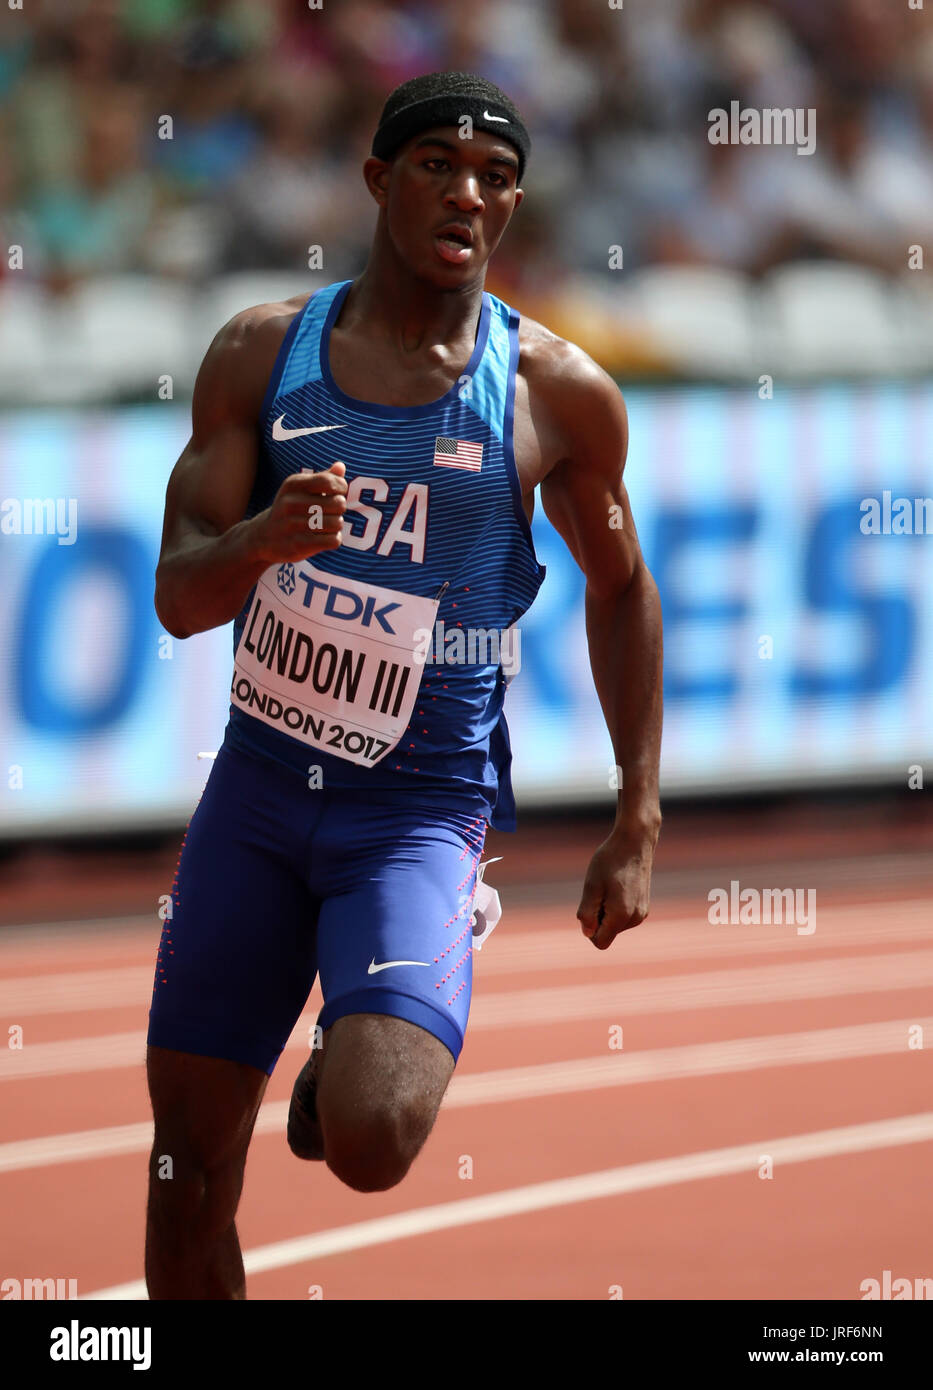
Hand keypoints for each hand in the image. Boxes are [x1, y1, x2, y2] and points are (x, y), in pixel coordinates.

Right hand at [253, 461, 347, 562]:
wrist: (263, 538)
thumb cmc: (290, 510)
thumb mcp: (300, 490)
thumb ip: (322, 478)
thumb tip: (341, 466)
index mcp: (292, 485)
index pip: (328, 481)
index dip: (341, 487)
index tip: (338, 493)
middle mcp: (290, 503)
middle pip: (338, 503)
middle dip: (340, 509)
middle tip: (330, 513)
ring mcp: (293, 525)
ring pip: (337, 523)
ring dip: (336, 526)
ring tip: (325, 526)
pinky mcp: (298, 545)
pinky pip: (333, 540)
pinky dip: (334, 540)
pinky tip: (324, 538)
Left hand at [576, 825, 655, 949]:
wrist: (635, 841)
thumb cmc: (609, 861)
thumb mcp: (591, 886)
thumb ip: (587, 913)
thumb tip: (587, 933)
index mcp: (621, 916)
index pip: (600, 942)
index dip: (588, 929)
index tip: (588, 906)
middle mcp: (635, 918)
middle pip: (608, 933)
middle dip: (598, 918)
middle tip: (598, 891)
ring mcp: (641, 912)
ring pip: (615, 925)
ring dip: (606, 911)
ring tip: (608, 886)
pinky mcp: (643, 906)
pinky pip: (623, 917)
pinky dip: (615, 907)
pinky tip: (616, 886)